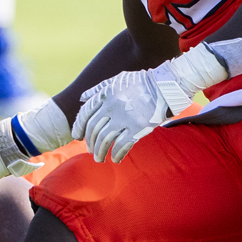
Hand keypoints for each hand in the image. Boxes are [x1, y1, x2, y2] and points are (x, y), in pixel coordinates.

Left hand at [72, 46, 224, 162]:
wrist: (165, 86)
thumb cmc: (140, 83)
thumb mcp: (116, 81)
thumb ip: (98, 90)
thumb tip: (81, 98)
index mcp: (104, 96)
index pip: (84, 114)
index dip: (78, 127)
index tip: (77, 137)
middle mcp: (111, 107)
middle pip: (93, 129)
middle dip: (89, 142)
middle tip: (90, 150)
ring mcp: (124, 118)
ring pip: (104, 140)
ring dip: (100, 151)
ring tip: (99, 159)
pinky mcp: (138, 128)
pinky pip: (122, 145)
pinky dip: (116, 154)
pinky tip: (115, 159)